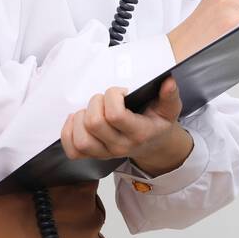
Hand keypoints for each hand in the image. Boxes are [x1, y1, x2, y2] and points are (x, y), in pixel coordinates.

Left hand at [60, 76, 190, 173]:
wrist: (154, 145)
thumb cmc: (157, 123)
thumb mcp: (169, 109)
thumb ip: (169, 95)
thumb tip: (168, 82)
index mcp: (139, 133)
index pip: (115, 115)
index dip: (113, 96)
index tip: (121, 92)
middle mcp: (120, 146)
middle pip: (94, 124)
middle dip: (96, 102)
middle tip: (106, 99)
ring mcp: (105, 153)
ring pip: (81, 139)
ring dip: (80, 118)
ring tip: (93, 110)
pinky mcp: (93, 155)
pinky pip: (72, 150)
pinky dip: (69, 133)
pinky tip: (78, 121)